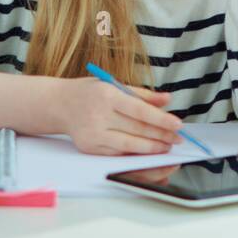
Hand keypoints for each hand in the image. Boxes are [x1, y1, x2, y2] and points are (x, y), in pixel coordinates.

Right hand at [57, 77, 184, 155]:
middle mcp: (99, 116)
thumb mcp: (114, 84)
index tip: (178, 124)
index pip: (140, 111)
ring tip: (166, 147)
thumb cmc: (90, 92)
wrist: (59, 104)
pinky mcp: (90, 148)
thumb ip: (143, 94)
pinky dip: (134, 153)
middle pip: (137, 130)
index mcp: (107, 95)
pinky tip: (147, 152)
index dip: (161, 120)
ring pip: (129, 146)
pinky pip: (117, 153)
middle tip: (177, 138)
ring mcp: (93, 134)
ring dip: (151, 148)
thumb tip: (167, 99)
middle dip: (161, 136)